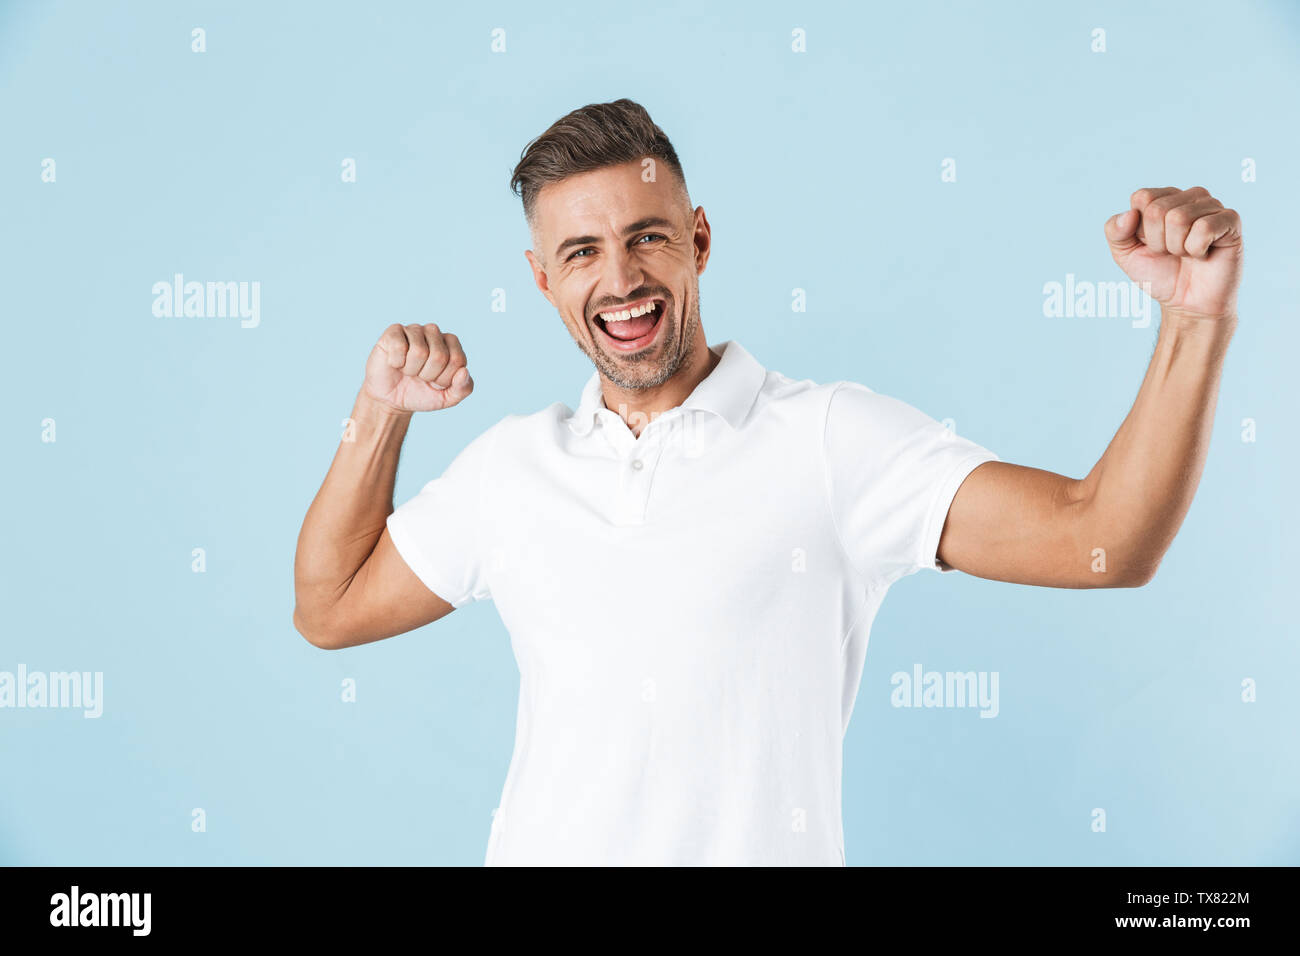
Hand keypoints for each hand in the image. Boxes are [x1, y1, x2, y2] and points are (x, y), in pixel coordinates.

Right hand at [363, 323, 472, 412]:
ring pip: (419, 351)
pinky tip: (395, 363)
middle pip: (439, 355)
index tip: (436, 382)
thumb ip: (463, 388)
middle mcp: (434, 332)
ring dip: (411, 370)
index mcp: (451, 344)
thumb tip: (464, 371)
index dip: (445, 378)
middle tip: (420, 377)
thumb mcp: (447, 398)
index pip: (457, 360)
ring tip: (408, 370)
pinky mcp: (393, 332)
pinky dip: (397, 363)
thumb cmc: (422, 394)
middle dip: (428, 375)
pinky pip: (399, 346)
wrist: (392, 399)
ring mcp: (414, 330)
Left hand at [1105, 186, 1242, 319]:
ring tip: (1187, 254)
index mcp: (1164, 199)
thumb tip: (1129, 213)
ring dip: (1177, 247)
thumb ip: (1115, 232)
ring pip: (1179, 218)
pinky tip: (1203, 254)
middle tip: (1172, 253)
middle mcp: (1189, 197)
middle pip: (1158, 209)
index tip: (1151, 244)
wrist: (1186, 303)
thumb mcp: (1126, 255)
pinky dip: (1196, 249)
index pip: (1142, 197)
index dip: (1141, 229)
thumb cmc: (1159, 275)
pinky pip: (1204, 228)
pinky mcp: (1231, 220)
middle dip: (1158, 241)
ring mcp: (1212, 206)